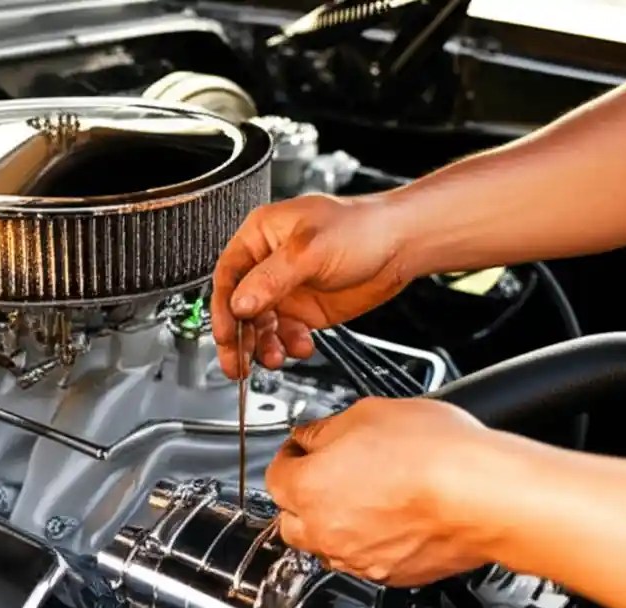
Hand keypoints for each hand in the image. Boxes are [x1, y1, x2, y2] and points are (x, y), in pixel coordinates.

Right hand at [210, 193, 412, 377]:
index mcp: (260, 236)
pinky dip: (290, 346)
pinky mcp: (305, 311)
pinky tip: (301, 347)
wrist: (402, 244)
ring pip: (260, 326)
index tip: (227, 334)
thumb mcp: (311, 250)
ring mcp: (286, 289)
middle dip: (239, 337)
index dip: (223, 307)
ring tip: (273, 359)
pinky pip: (286, 335)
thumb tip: (240, 304)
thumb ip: (272, 279)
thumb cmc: (363, 227)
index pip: (228, 276)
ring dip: (263, 346)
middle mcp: (268, 264)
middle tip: (237, 363)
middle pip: (239, 306)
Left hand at [266, 397, 515, 585]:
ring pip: (327, 544)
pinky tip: (394, 514)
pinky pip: (366, 559)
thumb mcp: (366, 413)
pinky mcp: (392, 575)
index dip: (291, 456)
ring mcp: (358, 559)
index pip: (273, 475)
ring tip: (367, 492)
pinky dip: (370, 541)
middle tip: (330, 471)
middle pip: (291, 519)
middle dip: (304, 495)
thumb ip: (325, 430)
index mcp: (307, 489)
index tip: (305, 446)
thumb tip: (312, 436)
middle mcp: (325, 532)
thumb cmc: (433, 453)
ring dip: (334, 522)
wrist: (482, 494)